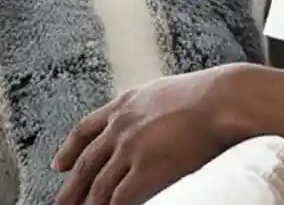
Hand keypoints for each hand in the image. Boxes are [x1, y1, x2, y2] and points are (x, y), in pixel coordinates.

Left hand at [52, 68, 237, 204]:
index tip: (60, 164)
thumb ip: (149, 105)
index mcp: (125, 104)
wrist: (223, 99)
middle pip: (87, 164)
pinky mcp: (146, 168)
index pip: (86, 128)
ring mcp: (131, 149)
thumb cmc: (209, 93)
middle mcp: (121, 126)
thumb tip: (151, 115)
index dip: (70, 149)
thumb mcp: (166, 89)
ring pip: (99, 186)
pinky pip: (120, 198)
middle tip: (61, 204)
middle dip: (71, 188)